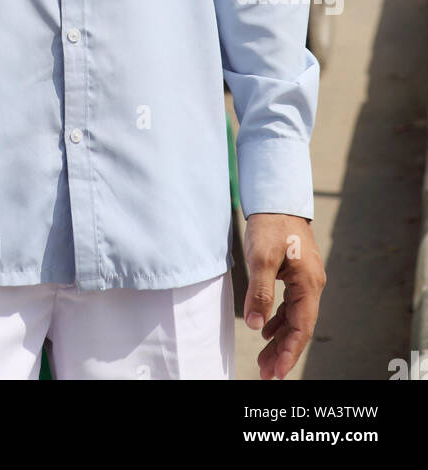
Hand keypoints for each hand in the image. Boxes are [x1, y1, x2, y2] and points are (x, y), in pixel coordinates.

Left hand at [243, 212, 325, 379]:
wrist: (277, 198)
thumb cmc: (271, 225)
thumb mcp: (261, 259)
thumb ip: (260, 293)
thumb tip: (257, 326)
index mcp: (309, 283)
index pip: (301, 328)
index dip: (289, 353)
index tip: (276, 372)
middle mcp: (312, 284)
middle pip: (299, 326)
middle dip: (283, 351)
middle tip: (266, 373)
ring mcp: (305, 279)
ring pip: (294, 317)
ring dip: (280, 338)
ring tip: (264, 358)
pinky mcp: (296, 273)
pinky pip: (290, 304)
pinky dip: (279, 319)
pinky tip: (267, 329)